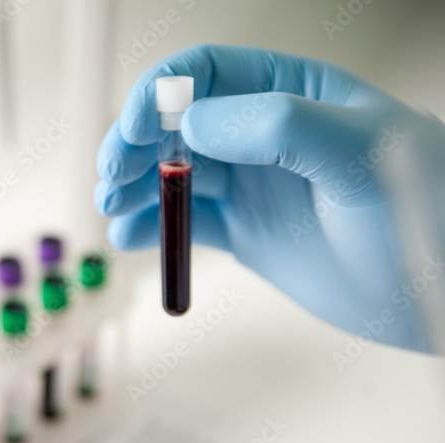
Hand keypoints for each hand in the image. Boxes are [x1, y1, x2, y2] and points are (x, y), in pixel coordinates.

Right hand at [95, 44, 444, 351]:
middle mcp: (265, 133)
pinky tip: (130, 238)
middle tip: (110, 177)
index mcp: (293, 91)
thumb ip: (280, 127)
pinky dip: (152, 229)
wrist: (439, 292)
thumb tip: (193, 122)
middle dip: (135, 145)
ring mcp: (252, 183)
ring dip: (134, 186)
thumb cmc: (422, 208)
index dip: (161, 94)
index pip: (209, 72)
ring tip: (112, 208)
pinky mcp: (246, 232)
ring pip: (173, 174)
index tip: (134, 131)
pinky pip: (186, 223)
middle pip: (177, 124)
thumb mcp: (359, 155)